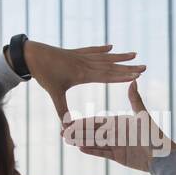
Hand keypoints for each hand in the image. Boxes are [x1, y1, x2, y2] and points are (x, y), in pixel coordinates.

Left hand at [20, 41, 145, 120]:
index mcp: (83, 74)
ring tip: (134, 54)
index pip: (107, 76)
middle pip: (111, 66)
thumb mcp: (53, 93)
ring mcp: (81, 56)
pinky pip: (93, 50)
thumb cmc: (43, 74)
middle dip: (128, 67)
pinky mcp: (75, 52)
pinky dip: (103, 49)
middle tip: (144, 66)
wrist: (32, 55)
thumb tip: (66, 127)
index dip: (123, 77)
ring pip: (105, 56)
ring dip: (120, 56)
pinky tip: (111, 47)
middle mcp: (85, 63)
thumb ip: (61, 110)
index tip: (137, 76)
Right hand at [62, 80, 175, 172]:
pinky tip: (79, 148)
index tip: (70, 121)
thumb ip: (135, 100)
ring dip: (81, 140)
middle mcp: (116, 132)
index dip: (83, 121)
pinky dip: (91, 150)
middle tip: (61, 132)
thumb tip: (133, 80)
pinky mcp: (118, 156)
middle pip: (93, 132)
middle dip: (77, 132)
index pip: (97, 121)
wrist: (162, 157)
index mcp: (119, 121)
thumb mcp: (142, 117)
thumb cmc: (154, 135)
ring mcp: (116, 144)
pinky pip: (102, 152)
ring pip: (95, 142)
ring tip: (66, 140)